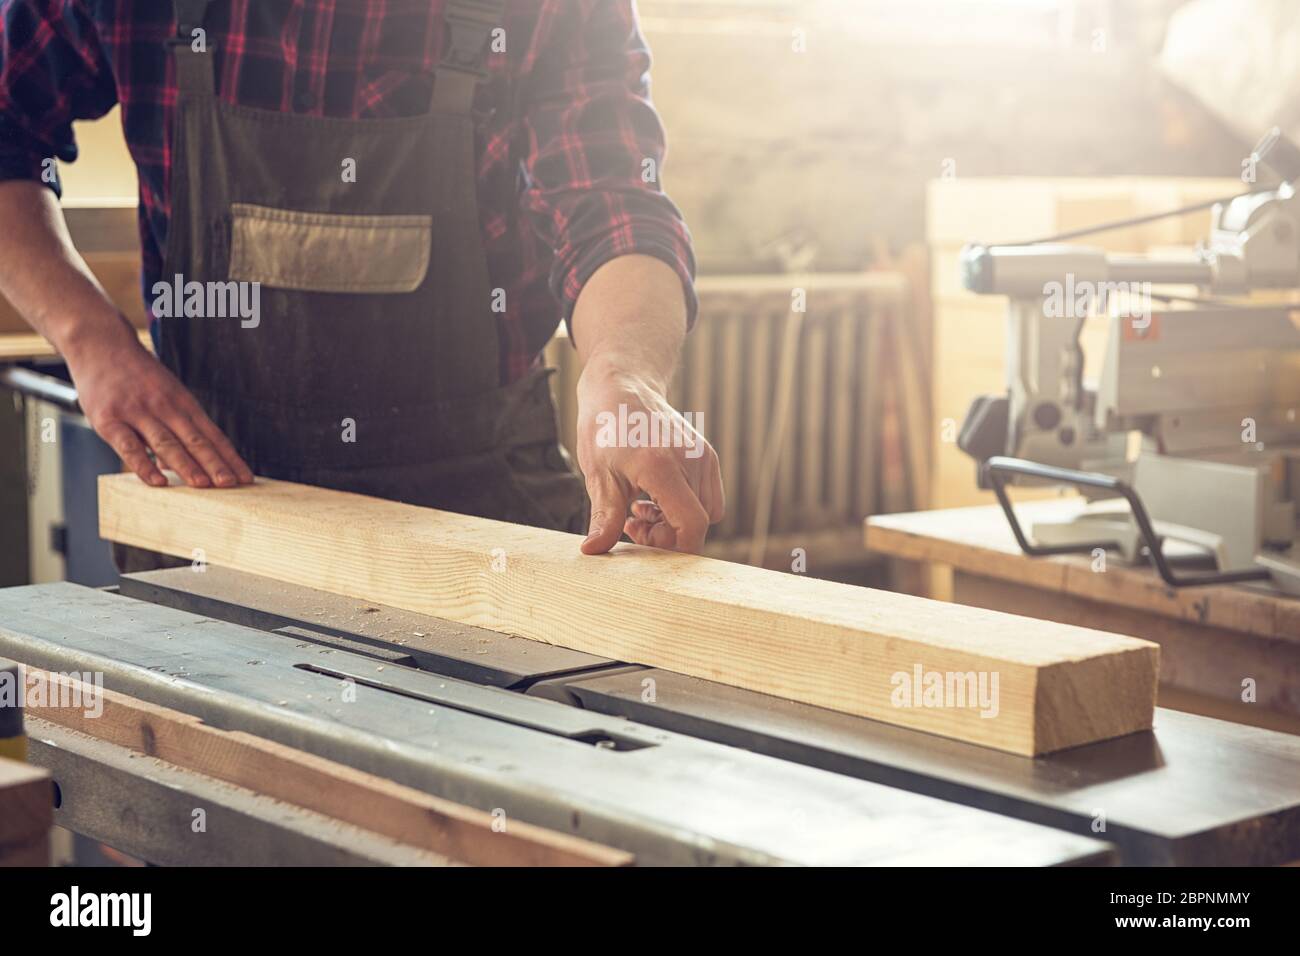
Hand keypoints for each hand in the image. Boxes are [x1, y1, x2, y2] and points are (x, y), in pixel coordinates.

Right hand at [66, 323, 253, 488]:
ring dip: (187, 465)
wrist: (100, 344)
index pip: (212, 435)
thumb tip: (178, 465)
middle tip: (232, 485)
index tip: (246, 478)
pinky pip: (129, 446)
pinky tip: (157, 481)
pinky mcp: (109, 419)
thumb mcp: (164, 395)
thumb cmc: (136, 377)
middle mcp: (165, 406)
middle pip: (195, 440)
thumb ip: (174, 428)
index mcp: (183, 402)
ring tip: (203, 485)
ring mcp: (137, 412)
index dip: (230, 457)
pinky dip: (143, 465)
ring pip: (166, 443)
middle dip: (215, 464)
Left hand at [576, 360, 723, 553]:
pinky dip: (686, 505)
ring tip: (640, 508)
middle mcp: (691, 460)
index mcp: (663, 467)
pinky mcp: (707, 455)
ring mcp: (703, 457)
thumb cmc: (606, 428)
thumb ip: (604, 517)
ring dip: (676, 521)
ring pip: (705, 512)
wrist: (623, 388)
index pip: (692, 524)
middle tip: (631, 524)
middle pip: (697, 523)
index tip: (645, 549)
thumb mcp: (599, 476)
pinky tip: (656, 496)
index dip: (675, 548)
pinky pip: (708, 496)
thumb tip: (593, 550)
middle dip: (666, 536)